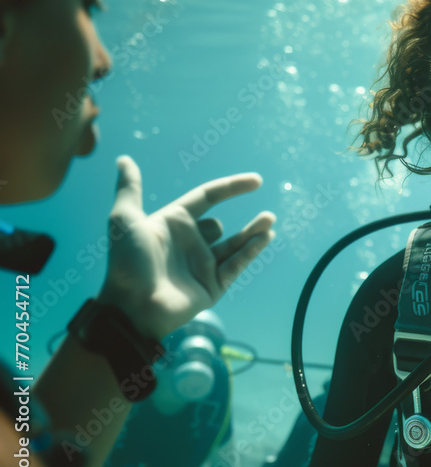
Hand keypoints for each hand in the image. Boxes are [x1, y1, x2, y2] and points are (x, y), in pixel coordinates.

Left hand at [96, 155, 274, 339]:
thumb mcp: (124, 219)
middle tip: (264, 217)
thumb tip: (124, 159)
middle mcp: (189, 242)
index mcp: (173, 223)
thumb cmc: (126, 262)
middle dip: (242, 220)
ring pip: (235, 244)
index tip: (257, 181)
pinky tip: (265, 238)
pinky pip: (236, 264)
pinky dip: (251, 251)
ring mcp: (202, 264)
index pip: (208, 197)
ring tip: (270, 221)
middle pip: (220, 225)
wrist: (132, 307)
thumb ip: (130, 188)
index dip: (232, 187)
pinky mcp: (212, 285)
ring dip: (254, 232)